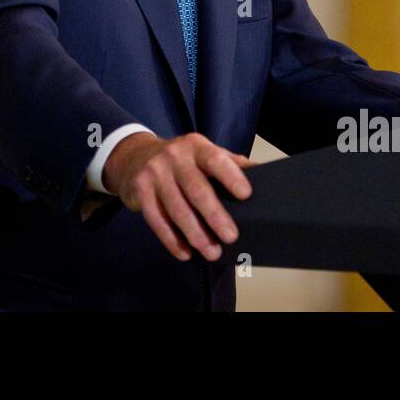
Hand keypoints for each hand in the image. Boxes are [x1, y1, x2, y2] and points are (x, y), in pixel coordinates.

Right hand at [102, 132, 254, 261]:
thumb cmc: (181, 160)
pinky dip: (172, 239)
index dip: (230, 176)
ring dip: (195, 234)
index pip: (215, 159)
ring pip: (177, 209)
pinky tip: (185, 253)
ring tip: (212, 252)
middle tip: (231, 237)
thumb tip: (264, 173)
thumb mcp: (203, 153)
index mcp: (196, 146)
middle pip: (196, 189)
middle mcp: (174, 157)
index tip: (246, 195)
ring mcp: (154, 173)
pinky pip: (156, 220)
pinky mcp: (140, 191)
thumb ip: (230, 162)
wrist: (134, 156)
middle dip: (215, 215)